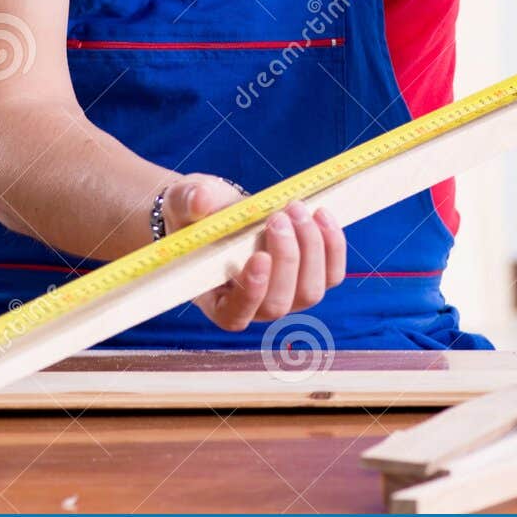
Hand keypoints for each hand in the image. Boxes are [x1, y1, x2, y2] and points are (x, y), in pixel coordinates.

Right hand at [158, 174, 346, 331]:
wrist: (219, 209)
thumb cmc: (194, 214)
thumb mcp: (183, 202)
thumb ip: (187, 201)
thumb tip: (201, 200)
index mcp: (215, 298)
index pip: (235, 315)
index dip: (251, 294)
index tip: (259, 257)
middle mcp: (253, 306)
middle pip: (278, 304)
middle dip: (286, 258)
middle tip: (279, 216)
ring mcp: (284, 295)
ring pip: (309, 292)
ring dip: (311, 249)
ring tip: (296, 209)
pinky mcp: (309, 277)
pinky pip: (331, 275)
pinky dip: (333, 246)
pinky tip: (321, 215)